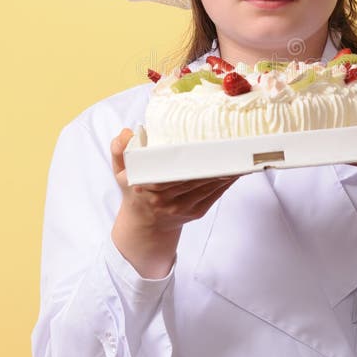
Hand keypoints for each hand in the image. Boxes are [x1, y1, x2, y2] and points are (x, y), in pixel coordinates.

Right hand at [110, 128, 238, 276]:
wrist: (145, 225)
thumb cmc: (135, 192)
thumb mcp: (122, 171)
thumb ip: (119, 150)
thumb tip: (126, 132)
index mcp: (147, 185)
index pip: (170, 169)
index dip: (189, 159)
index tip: (203, 145)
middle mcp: (165, 198)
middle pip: (194, 177)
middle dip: (212, 162)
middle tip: (229, 144)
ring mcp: (182, 207)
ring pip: (207, 185)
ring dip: (224, 171)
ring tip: (238, 154)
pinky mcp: (196, 212)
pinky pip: (214, 195)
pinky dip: (226, 183)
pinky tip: (235, 170)